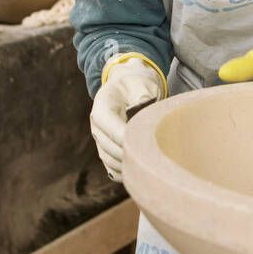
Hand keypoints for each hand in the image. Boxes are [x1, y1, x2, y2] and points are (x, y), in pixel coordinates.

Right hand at [90, 54, 165, 181]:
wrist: (128, 86)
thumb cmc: (137, 83)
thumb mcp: (142, 82)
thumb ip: (143, 95)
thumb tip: (144, 108)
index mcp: (103, 106)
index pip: (109, 126)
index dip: (125, 137)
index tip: (145, 144)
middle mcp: (97, 125)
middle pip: (109, 147)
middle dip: (130, 154)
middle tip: (155, 159)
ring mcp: (100, 139)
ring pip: (110, 160)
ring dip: (129, 165)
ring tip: (152, 164)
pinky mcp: (107, 150)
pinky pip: (113, 168)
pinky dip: (126, 171)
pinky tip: (143, 169)